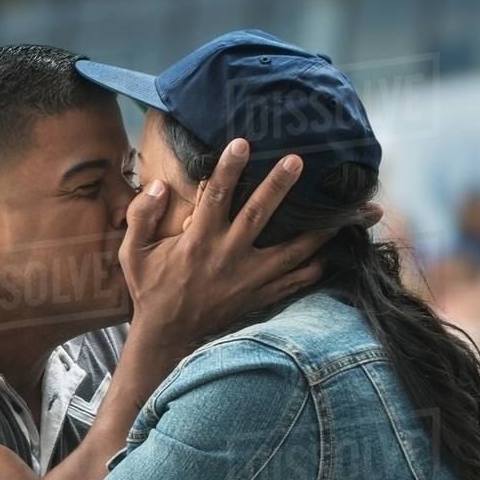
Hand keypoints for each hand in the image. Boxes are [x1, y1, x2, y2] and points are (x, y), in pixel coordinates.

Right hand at [120, 138, 375, 346]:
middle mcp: (227, 257)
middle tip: (298, 160)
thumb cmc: (152, 289)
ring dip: (319, 230)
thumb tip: (160, 186)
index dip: (228, 169)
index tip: (242, 143)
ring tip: (347, 212)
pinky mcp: (260, 296)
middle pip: (258, 215)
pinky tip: (333, 252)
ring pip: (292, 251)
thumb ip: (141, 216)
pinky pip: (296, 281)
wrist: (167, 337)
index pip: (215, 198)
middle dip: (278, 186)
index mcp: (197, 242)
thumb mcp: (133, 254)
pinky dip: (317, 267)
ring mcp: (248, 279)